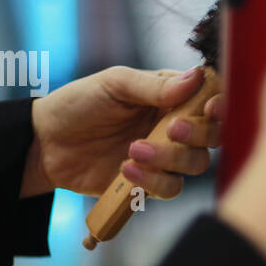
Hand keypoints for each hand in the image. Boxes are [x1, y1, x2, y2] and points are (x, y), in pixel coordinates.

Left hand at [23, 66, 222, 197]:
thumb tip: (196, 78)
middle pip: (212, 136)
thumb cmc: (78, 104)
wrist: (45, 143)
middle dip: (198, 135)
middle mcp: (173, 125)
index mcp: (170, 95)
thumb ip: (155, 86)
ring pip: (195, 164)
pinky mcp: (150, 182)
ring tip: (133, 150)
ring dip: (170, 159)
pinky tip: (125, 169)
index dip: (219, 105)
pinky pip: (171, 188)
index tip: (210, 110)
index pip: (210, 98)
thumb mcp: (114, 84)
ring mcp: (164, 156)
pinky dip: (153, 180)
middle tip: (171, 130)